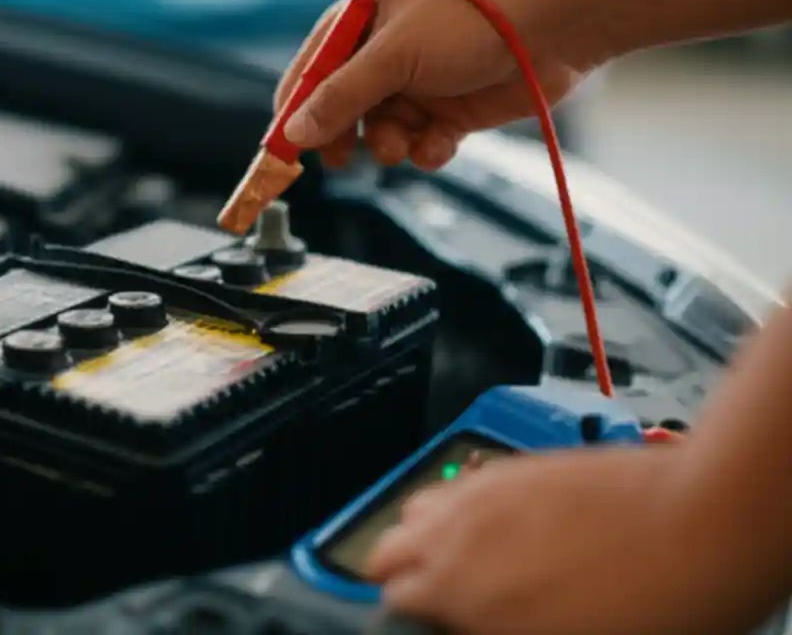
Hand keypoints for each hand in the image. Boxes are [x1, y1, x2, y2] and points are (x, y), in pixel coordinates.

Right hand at [275, 0, 597, 170]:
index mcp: (358, 23)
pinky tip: (440, 143)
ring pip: (379, 134)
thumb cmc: (473, 20)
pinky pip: (419, 145)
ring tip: (403, 143)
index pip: (307, 75)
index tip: (282, 156)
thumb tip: (294, 134)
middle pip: (340, 112)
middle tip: (344, 159)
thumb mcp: (394, 56)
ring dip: (388, 147)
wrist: (556, 26)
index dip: (292, 116)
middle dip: (345, 138)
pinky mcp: (447, 111)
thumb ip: (340, 98)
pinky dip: (426, 151)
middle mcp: (382, 54)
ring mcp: (415, 84)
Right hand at [363, 446, 724, 634]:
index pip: (391, 602)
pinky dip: (461, 504)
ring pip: (416, 506)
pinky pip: (461, 482)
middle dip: (401, 572)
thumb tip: (473, 620)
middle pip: (385, 548)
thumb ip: (491, 626)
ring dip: (425, 533)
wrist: (697, 525)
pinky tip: (496, 523)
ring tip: (458, 555)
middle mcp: (454, 534)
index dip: (408, 617)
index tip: (430, 624)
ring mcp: (481, 491)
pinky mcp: (513, 464)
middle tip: (430, 594)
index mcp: (456, 593)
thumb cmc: (646, 599)